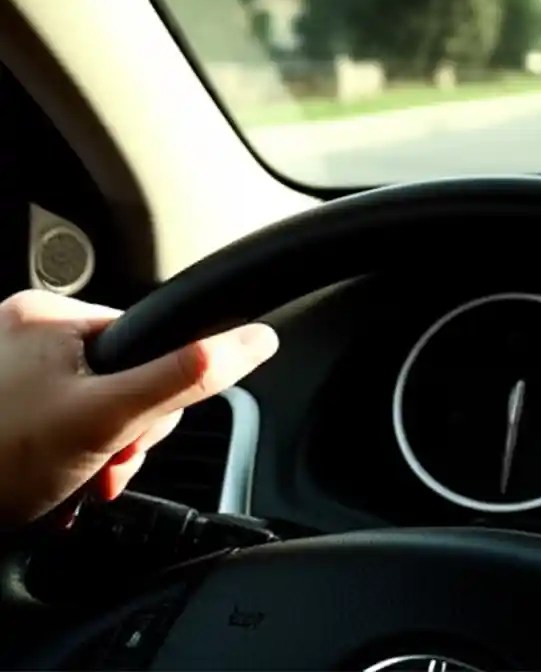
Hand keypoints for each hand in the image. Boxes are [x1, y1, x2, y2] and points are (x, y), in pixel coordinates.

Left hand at [0, 290, 277, 526]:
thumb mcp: (108, 419)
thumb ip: (186, 377)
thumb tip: (254, 341)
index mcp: (48, 315)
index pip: (148, 344)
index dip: (156, 399)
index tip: (131, 436)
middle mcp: (22, 333)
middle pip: (122, 380)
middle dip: (121, 436)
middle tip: (96, 467)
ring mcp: (5, 373)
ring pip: (92, 409)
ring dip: (95, 456)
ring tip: (70, 484)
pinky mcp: (0, 407)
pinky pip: (57, 425)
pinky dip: (64, 461)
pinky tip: (51, 486)